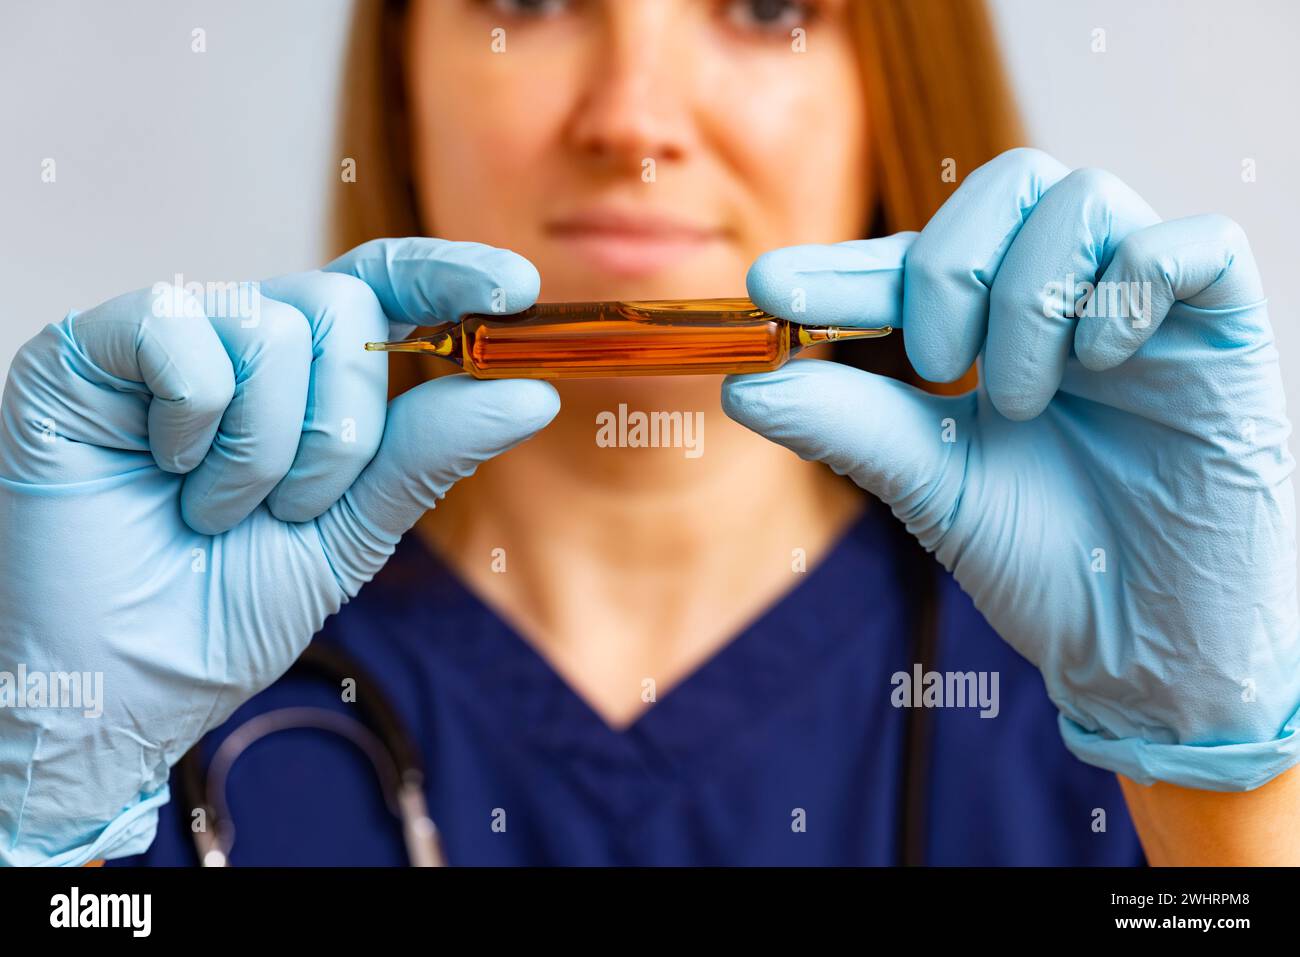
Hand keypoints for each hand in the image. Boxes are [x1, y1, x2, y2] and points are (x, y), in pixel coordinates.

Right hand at [0, 238, 558, 864]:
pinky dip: (195, 421)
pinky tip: (162, 469)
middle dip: (340, 432)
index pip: (383, 288)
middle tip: (286, 510)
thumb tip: (532, 395)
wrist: (123, 683)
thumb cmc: (225, 609)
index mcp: (304, 378)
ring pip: (272, 325)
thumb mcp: (353, 530)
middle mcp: (238, 343)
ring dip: (265, 450)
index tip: (518, 289)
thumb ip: (429, 452)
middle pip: (342, 311)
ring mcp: (165, 341)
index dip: (449, 273)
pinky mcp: (86, 351)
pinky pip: (183, 332)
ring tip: (215, 511)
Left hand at [723, 148, 1299, 790]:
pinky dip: (1128, 287)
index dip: (848, 263)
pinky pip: (1193, 246)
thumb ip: (852, 425)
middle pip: (1013, 180)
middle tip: (938, 366)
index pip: (924, 257)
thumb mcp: (932, 486)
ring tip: (1020, 399)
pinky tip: (1096, 366)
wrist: (1144, 651)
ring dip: (1027, 297)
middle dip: (950, 263)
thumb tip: (748, 384)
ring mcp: (1152, 310)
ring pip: (1087, 199)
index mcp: (1006, 328)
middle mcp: (1077, 300)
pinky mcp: (1230, 335)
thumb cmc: (1045, 565)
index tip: (769, 288)